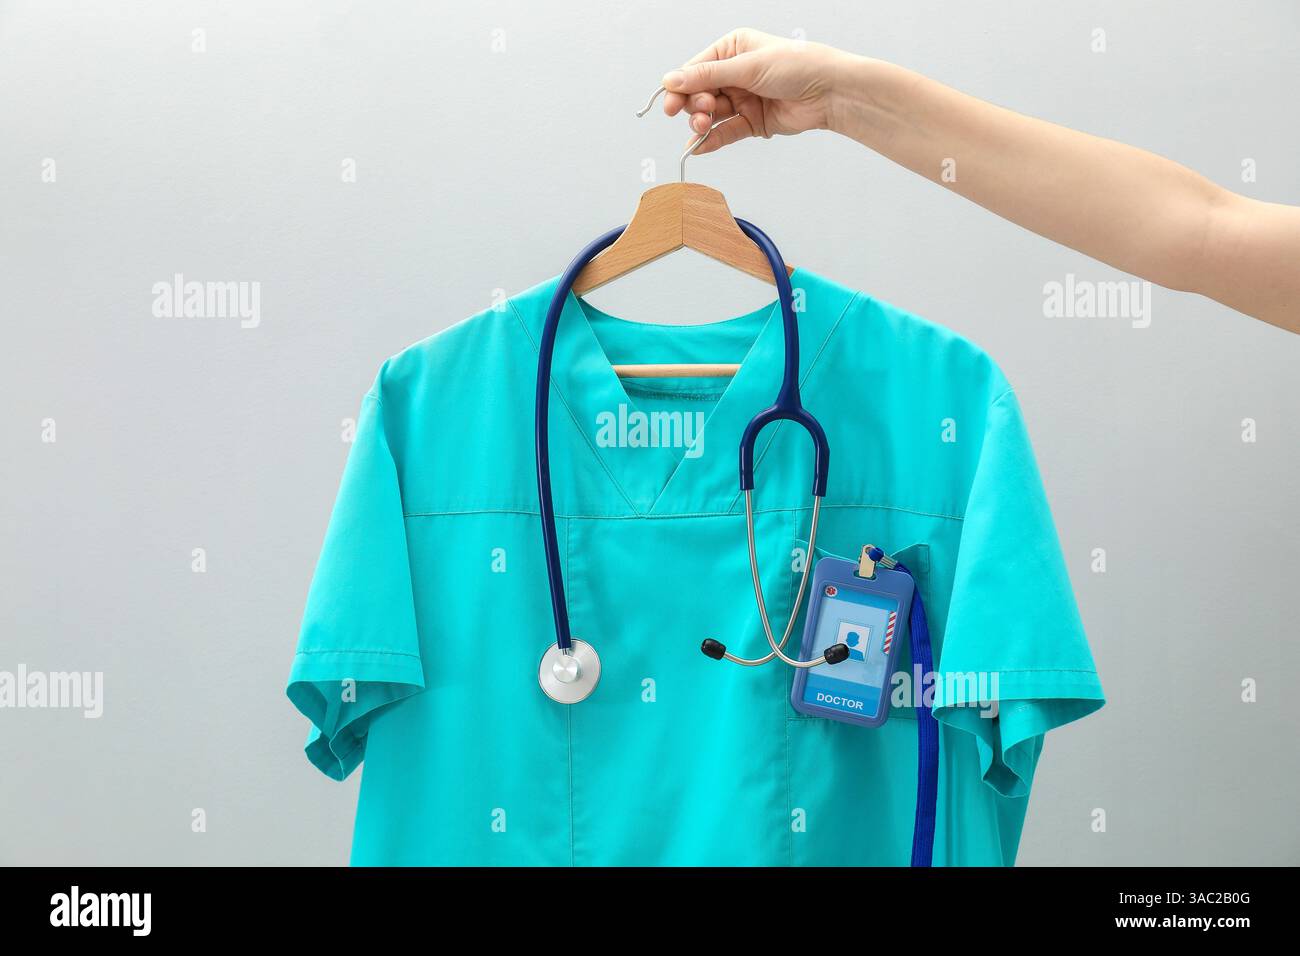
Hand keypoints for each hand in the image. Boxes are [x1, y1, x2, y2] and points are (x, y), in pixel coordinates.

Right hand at [660, 28, 854, 154]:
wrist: (830, 92)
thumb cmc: (798, 66)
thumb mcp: (748, 66)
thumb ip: (708, 76)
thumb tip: (670, 80)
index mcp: (732, 49)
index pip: (695, 69)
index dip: (680, 87)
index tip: (669, 104)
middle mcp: (735, 73)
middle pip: (699, 94)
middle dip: (694, 106)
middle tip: (698, 114)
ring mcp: (743, 98)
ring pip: (710, 115)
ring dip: (701, 123)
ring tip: (701, 128)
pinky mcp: (752, 122)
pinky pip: (725, 132)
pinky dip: (712, 140)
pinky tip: (699, 147)